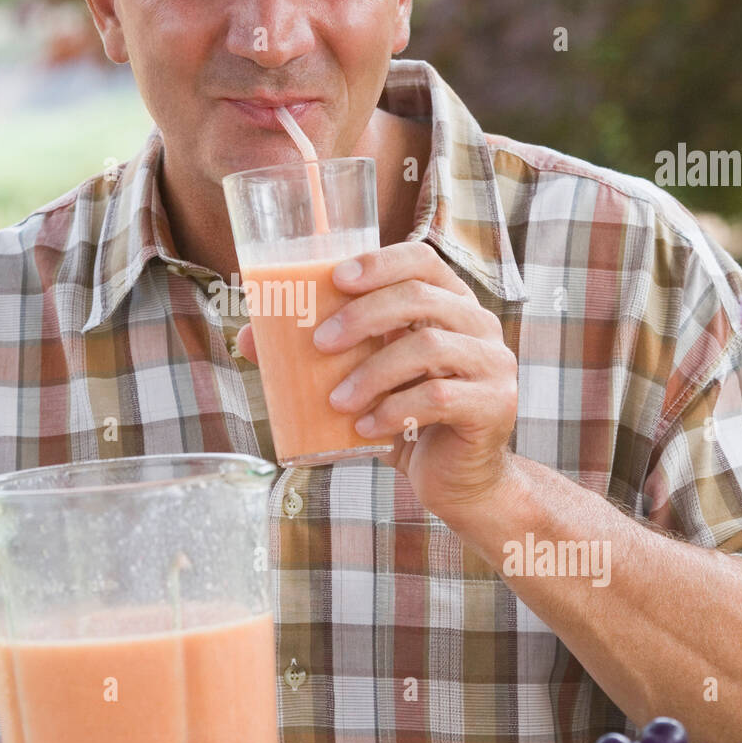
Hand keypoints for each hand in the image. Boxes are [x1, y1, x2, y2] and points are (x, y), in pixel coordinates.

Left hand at [235, 242, 518, 525]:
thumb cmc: (407, 422)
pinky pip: (440, 398)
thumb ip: (321, 357)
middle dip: (363, 316)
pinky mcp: (494, 406)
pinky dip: (394, 411)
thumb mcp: (364, 381)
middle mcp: (478, 325)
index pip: (421, 260)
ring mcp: (492, 364)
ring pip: (428, 347)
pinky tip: (365, 428)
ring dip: (371, 373)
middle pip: (420, 297)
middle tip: (319, 345)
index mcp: (450, 304)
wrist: (460, 482)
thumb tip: (247, 338)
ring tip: (335, 401)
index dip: (380, 263)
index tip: (336, 279)